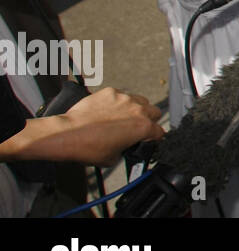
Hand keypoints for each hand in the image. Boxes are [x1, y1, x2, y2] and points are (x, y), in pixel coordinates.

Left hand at [45, 89, 163, 166]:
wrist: (67, 134)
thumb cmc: (87, 147)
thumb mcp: (114, 158)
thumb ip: (128, 149)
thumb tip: (127, 145)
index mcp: (142, 127)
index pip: (159, 132)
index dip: (155, 138)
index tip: (149, 139)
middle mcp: (137, 110)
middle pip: (155, 112)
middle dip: (148, 120)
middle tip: (135, 128)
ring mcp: (124, 98)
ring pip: (140, 101)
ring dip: (135, 109)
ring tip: (120, 119)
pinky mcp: (110, 92)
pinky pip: (121, 95)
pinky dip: (117, 103)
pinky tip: (106, 112)